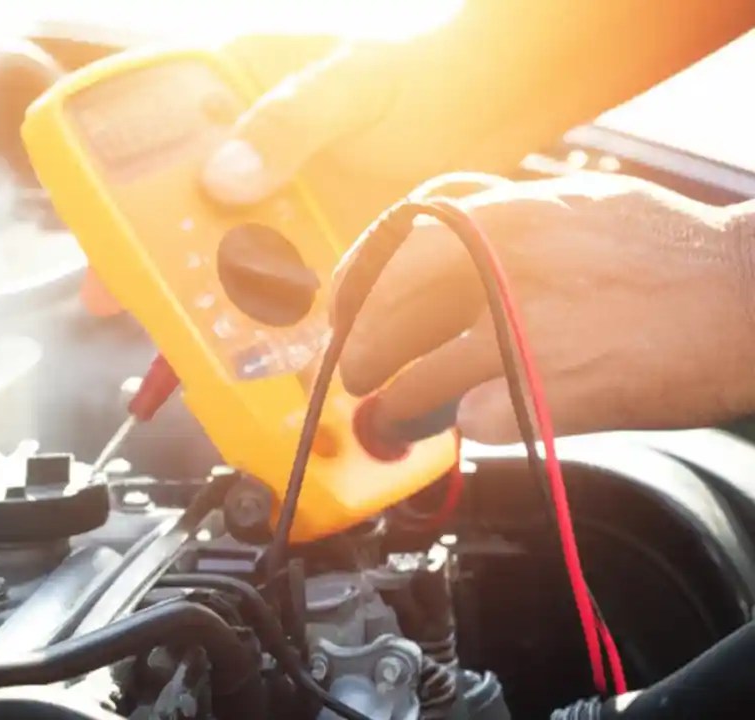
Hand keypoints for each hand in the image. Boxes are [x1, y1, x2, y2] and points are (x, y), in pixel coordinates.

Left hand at [330, 172, 754, 442]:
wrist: (745, 295)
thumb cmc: (664, 251)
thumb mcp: (570, 203)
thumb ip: (499, 219)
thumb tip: (439, 246)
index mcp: (497, 216)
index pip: (386, 247)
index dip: (353, 286)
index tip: (344, 312)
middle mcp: (493, 267)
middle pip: (382, 318)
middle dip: (360, 354)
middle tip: (360, 376)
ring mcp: (516, 331)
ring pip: (414, 381)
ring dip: (395, 409)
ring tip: (393, 418)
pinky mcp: (543, 391)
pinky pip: (473, 421)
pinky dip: (466, 428)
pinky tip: (474, 424)